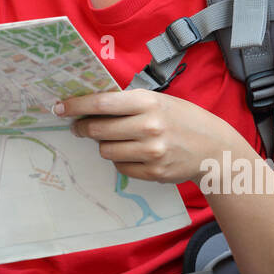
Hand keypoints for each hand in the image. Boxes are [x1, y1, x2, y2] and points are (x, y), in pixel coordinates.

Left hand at [58, 89, 239, 184]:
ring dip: (104, 145)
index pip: (101, 103)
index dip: (76, 105)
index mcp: (148, 103)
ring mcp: (152, 152)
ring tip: (115, 139)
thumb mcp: (158, 101)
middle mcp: (149, 126)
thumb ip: (128, 103)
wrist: (215, 149)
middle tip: (79, 127)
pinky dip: (120, 160)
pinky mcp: (153, 173)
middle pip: (97, 130)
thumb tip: (89, 106)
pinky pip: (120, 168)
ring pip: (106, 151)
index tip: (59, 107)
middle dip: (83, 128)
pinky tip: (132, 153)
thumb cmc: (181, 119)